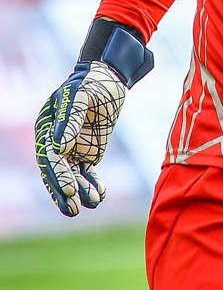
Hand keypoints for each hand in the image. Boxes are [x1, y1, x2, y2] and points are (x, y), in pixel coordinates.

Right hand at [35, 18, 152, 217]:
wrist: (108, 80)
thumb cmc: (91, 84)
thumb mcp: (81, 96)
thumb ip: (71, 120)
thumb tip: (59, 147)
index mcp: (47, 129)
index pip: (49, 157)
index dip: (58, 174)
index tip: (70, 188)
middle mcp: (56, 143)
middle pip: (57, 172)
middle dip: (64, 192)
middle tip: (74, 209)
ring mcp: (72, 150)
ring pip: (72, 176)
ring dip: (80, 192)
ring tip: (91, 204)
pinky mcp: (88, 154)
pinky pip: (88, 174)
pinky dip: (93, 185)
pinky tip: (100, 196)